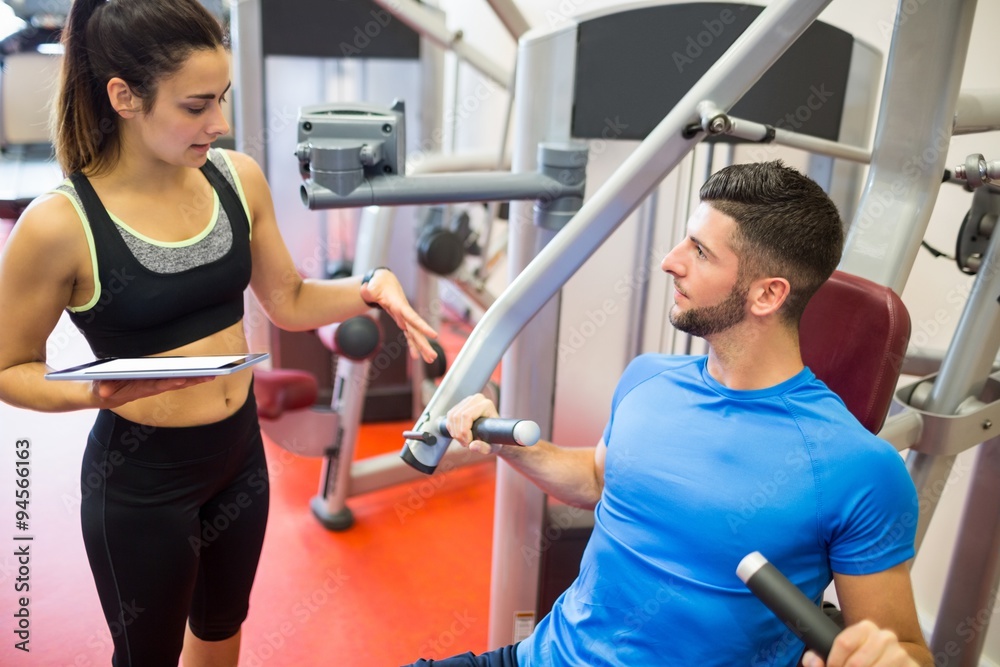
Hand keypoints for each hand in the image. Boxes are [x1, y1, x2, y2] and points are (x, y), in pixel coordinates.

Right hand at [90, 376, 214, 408]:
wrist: (102, 394)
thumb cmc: (102, 388)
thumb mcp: (100, 388)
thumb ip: (103, 389)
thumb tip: (104, 392)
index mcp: (139, 389)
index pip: (157, 385)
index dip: (170, 382)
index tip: (183, 378)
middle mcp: (150, 388)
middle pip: (173, 383)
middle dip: (191, 380)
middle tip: (209, 376)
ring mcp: (154, 386)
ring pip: (177, 382)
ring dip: (194, 379)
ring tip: (211, 375)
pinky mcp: (156, 383)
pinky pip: (174, 380)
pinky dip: (188, 378)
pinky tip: (201, 376)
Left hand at [360, 269, 438, 362]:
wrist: (385, 282)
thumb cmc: (379, 284)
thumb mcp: (372, 286)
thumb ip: (369, 290)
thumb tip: (366, 289)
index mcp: (400, 306)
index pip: (413, 318)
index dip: (423, 327)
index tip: (434, 336)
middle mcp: (405, 314)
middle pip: (416, 331)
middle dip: (424, 344)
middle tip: (433, 356)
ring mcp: (404, 319)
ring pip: (415, 335)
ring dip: (422, 347)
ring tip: (430, 360)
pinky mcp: (402, 322)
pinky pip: (409, 336)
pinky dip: (413, 346)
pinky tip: (417, 357)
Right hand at [444, 393, 499, 454]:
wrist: (495, 432)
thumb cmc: (496, 439)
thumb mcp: (494, 446)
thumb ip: (484, 447)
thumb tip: (472, 446)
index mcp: (486, 404)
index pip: (466, 416)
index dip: (464, 431)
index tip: (468, 443)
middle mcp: (477, 399)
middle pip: (457, 416)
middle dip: (458, 433)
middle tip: (465, 444)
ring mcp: (468, 400)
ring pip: (452, 416)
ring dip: (454, 432)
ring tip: (463, 441)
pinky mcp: (461, 404)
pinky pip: (450, 416)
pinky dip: (451, 428)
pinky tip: (459, 436)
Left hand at [803, 620, 916, 666]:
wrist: (891, 664)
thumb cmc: (858, 660)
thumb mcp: (836, 655)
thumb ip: (816, 657)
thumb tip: (815, 662)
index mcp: (865, 627)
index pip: (843, 643)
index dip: (833, 661)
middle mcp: (885, 636)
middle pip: (856, 663)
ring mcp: (900, 653)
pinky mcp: (912, 666)